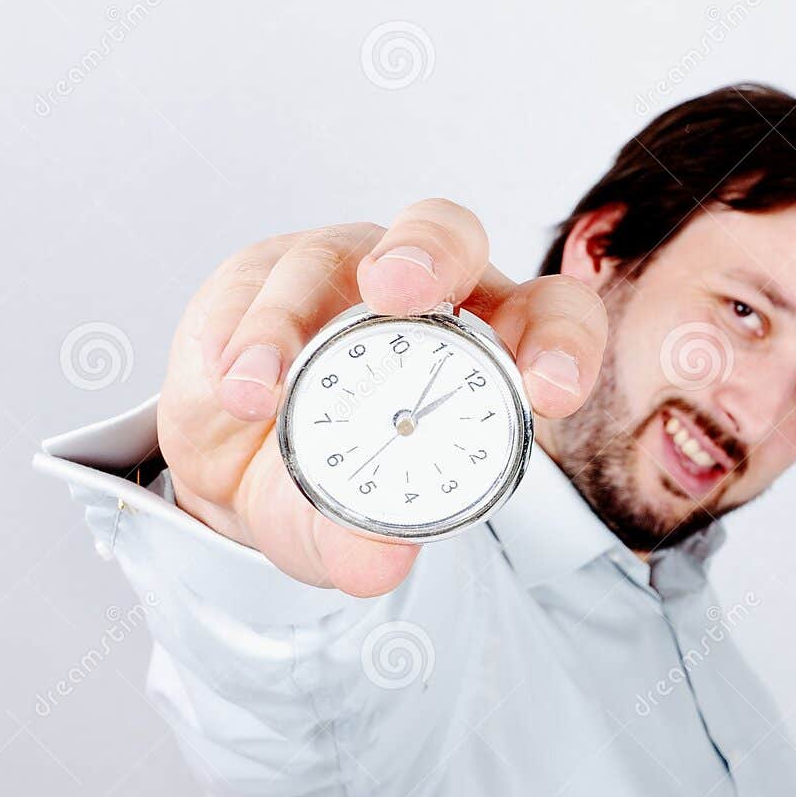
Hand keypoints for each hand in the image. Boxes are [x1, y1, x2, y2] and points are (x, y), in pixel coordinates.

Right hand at [156, 200, 608, 596]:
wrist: (237, 476)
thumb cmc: (333, 486)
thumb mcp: (345, 534)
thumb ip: (364, 549)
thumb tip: (375, 562)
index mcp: (489, 345)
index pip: (551, 316)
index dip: (562, 340)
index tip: (548, 390)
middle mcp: (424, 295)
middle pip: (450, 233)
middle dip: (430, 255)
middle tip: (399, 294)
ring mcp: (341, 273)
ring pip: (332, 256)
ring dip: (291, 321)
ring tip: (259, 397)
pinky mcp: (262, 274)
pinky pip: (254, 285)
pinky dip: (243, 338)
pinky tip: (234, 389)